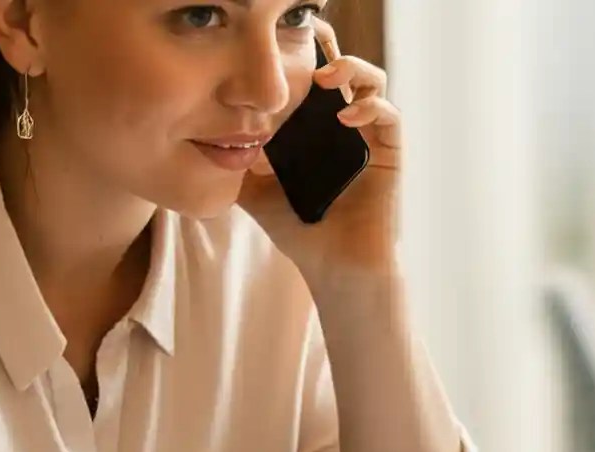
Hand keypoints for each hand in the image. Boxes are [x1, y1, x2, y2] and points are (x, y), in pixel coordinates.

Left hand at [237, 21, 402, 281]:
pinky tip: (345, 115)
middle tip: (304, 39)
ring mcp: (369, 136)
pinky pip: (389, 115)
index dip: (301, 55)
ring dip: (351, 68)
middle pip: (342, 69)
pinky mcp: (390, 153)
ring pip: (372, 81)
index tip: (277, 42)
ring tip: (324, 76)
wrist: (336, 269)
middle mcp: (344, 125)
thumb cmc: (301, 232)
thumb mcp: (256, 191)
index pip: (311, 79)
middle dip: (326, 49)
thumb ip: (237, 163)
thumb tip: (205, 139)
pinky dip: (370, 107)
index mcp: (315, 128)